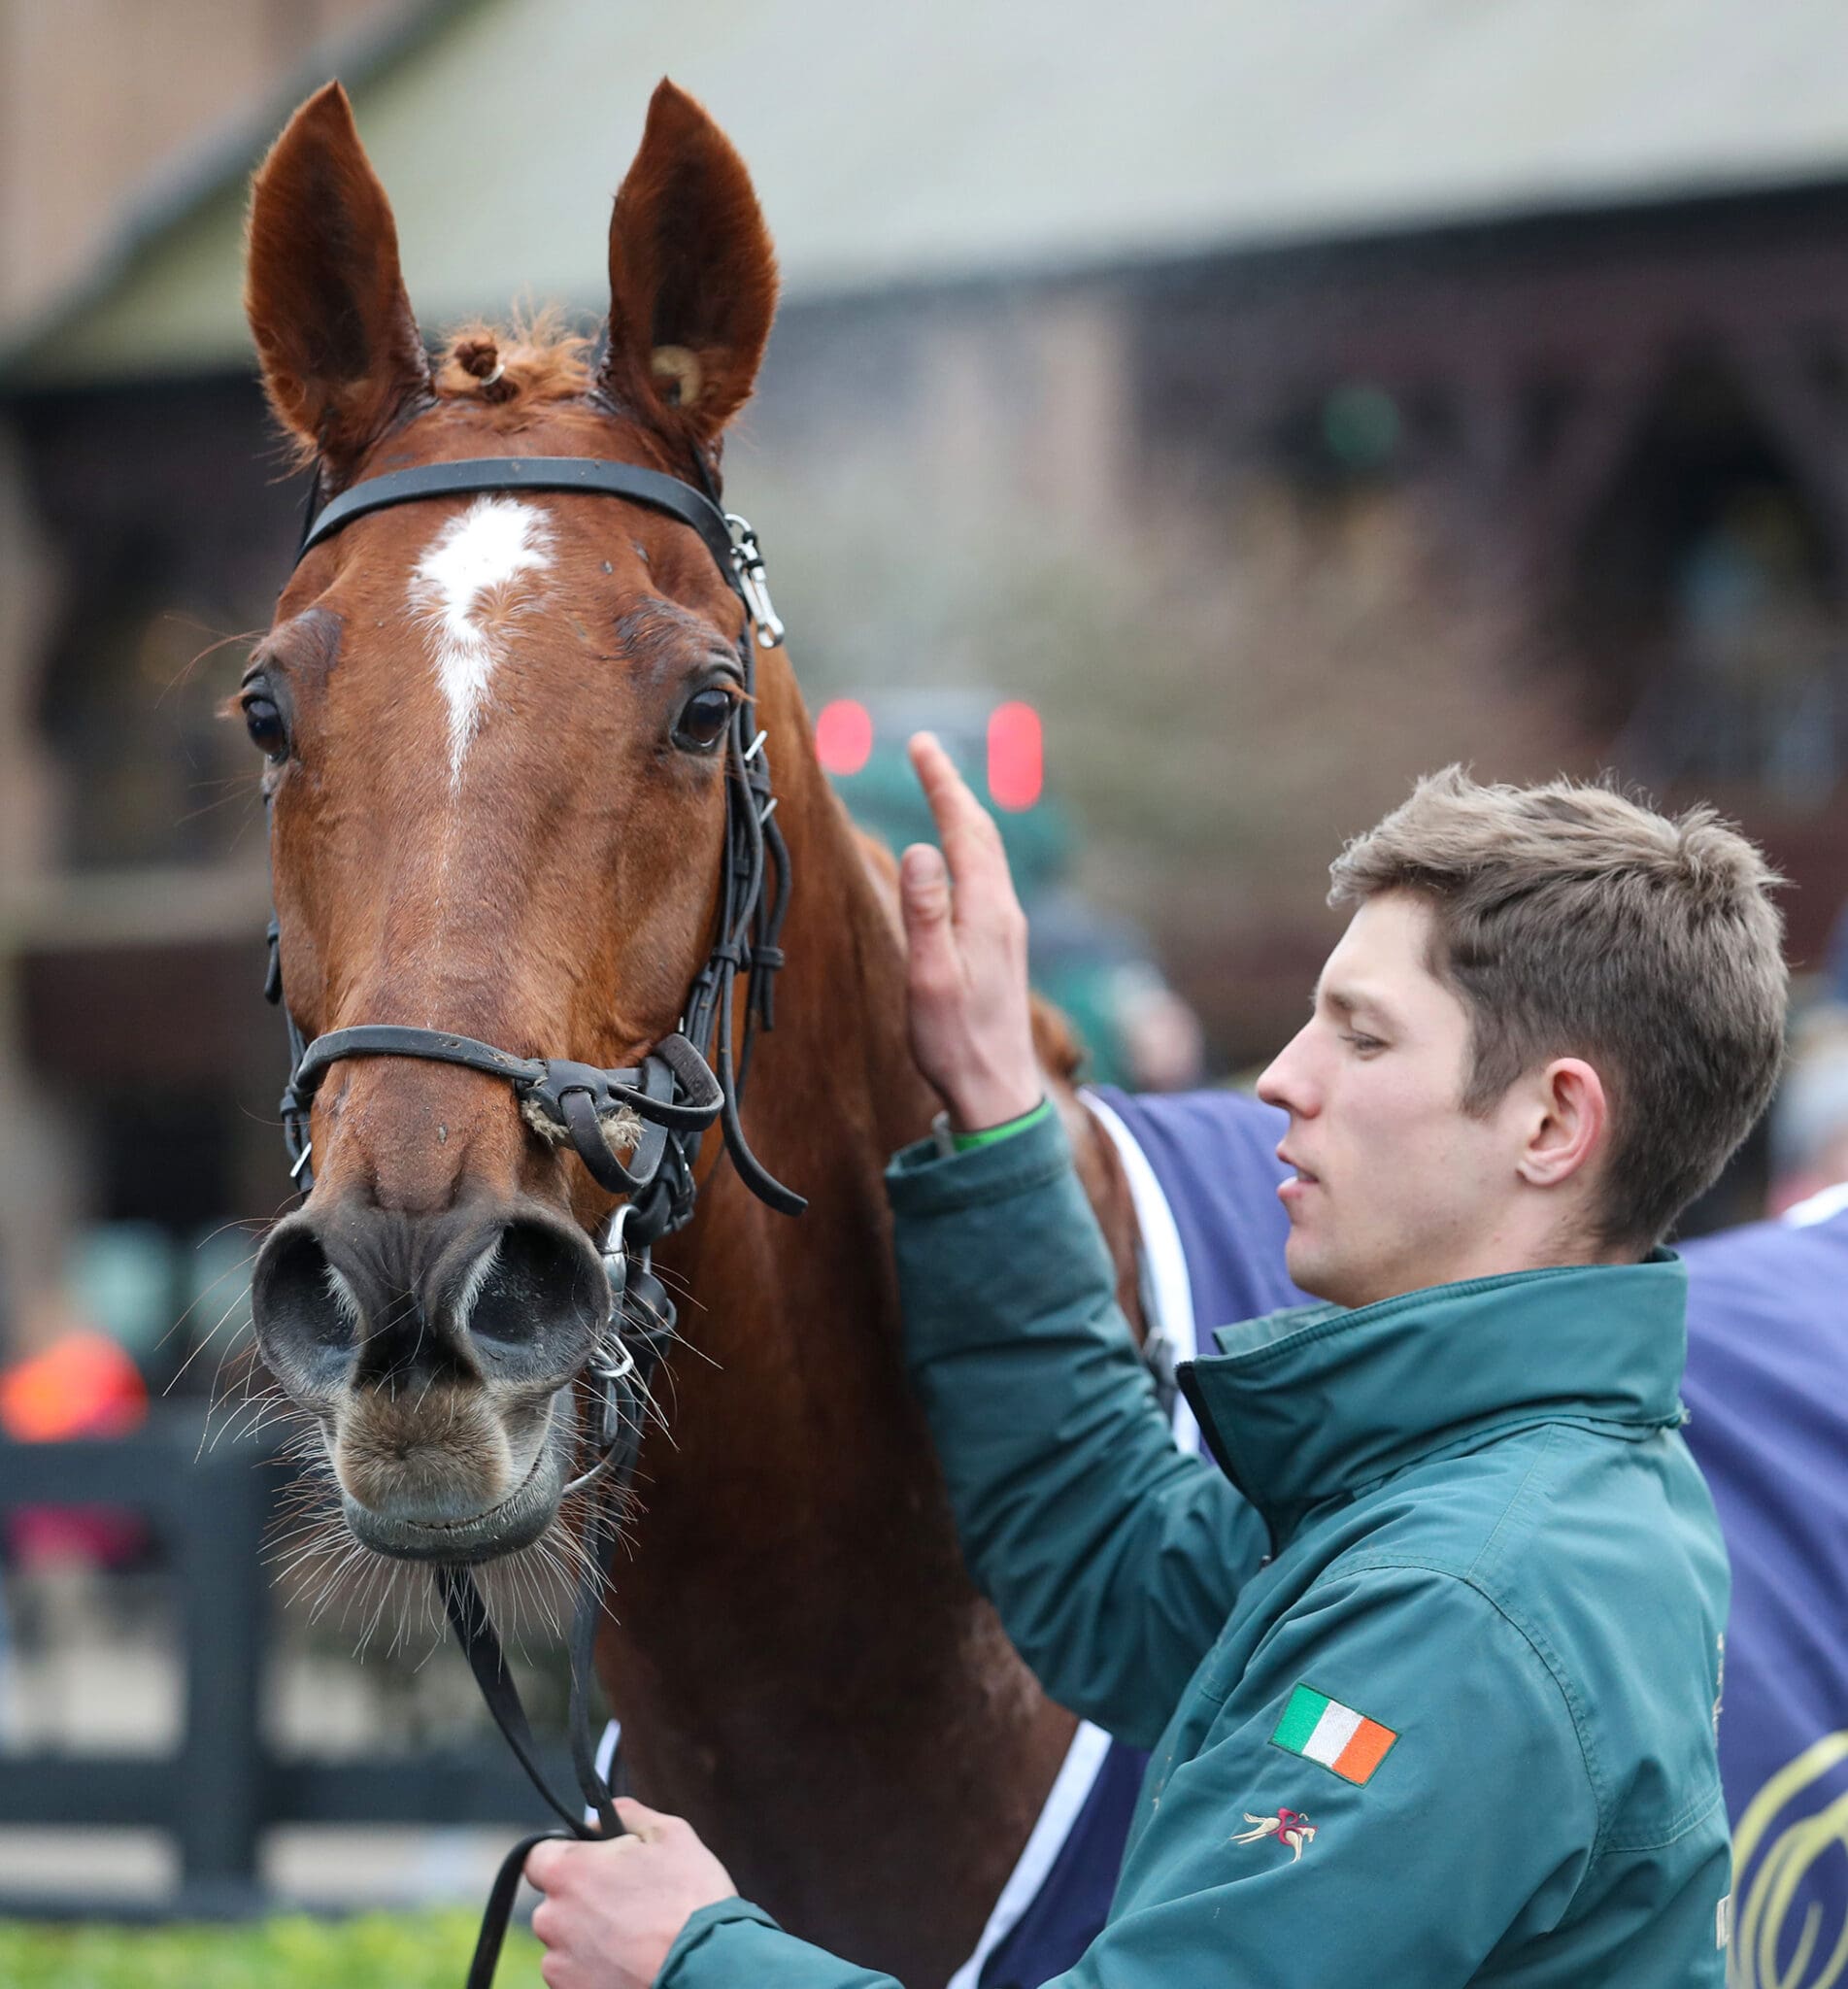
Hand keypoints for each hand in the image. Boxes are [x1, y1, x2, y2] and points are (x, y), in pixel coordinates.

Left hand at [525, 1801, 736, 1988]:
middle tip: (628, 1902)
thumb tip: (599, 1819)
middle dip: (583, 1899)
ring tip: (637, 1939)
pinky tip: (633, 1964)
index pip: (536, 1856)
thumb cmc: (689, 1900)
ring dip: (591, 1939)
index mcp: (568, 1872)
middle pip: (555, 1902)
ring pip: (566, 1943)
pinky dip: (598, 1971)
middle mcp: (552, 1920)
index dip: (565, 1856)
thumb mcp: (669, 1834)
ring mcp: (559, 1967)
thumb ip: (625, 1814)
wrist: (708, 1971)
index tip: (590, 1863)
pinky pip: (577, 1976)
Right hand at [901, 732, 1041, 1131]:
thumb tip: (920, 848)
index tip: (921, 745)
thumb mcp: (932, 977)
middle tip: (926, 752)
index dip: (942, 784)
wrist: (997, 1091)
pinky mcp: (1002, 947)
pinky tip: (961, 858)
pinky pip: (987, 877)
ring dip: (963, 816)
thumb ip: (926, 912)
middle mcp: (1003, 912)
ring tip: (942, 788)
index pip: (964, 830)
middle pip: (981, 833)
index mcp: (987, 911)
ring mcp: (1006, 929)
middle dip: (952, 788)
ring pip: (988, 854)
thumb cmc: (957, 1041)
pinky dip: (969, 848)